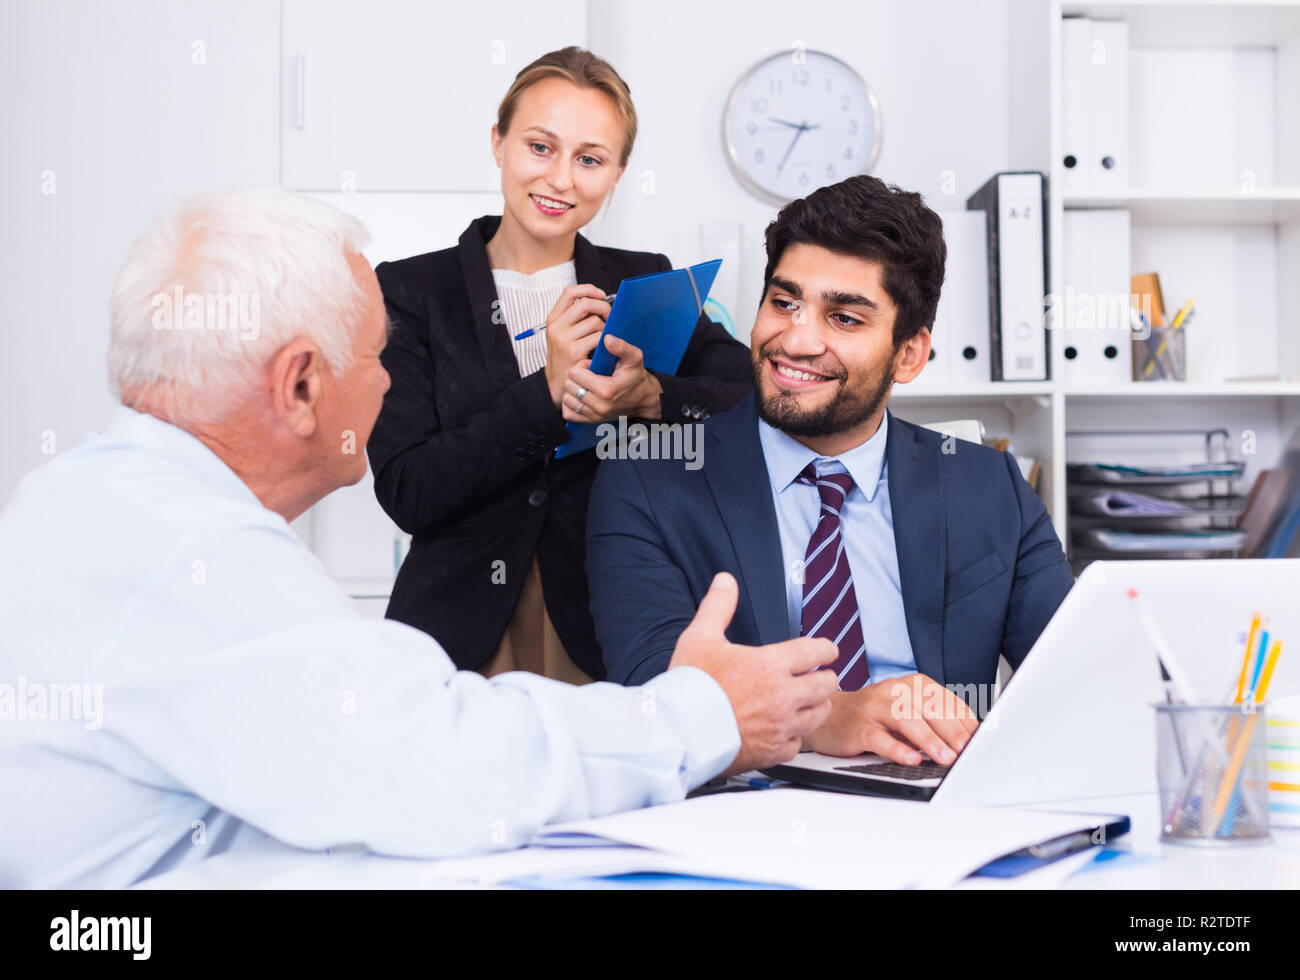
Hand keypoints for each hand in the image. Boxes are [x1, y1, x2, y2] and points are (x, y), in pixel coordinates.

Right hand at [542, 284, 610, 409]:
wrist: (557, 383)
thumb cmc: (565, 357)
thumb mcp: (562, 334)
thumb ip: (574, 318)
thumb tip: (599, 301)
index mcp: (553, 319)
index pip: (569, 292)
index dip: (588, 289)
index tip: (601, 294)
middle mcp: (556, 327)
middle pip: (586, 303)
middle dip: (603, 308)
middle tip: (609, 317)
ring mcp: (564, 339)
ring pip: (595, 322)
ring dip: (605, 329)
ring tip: (604, 338)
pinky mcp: (574, 351)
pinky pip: (599, 338)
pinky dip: (605, 342)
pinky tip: (602, 348)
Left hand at [561, 336, 662, 422]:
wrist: (643, 398)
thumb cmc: (636, 377)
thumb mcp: (634, 358)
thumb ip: (621, 347)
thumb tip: (607, 338)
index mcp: (606, 390)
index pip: (575, 373)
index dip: (581, 366)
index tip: (591, 366)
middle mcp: (599, 405)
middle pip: (568, 385)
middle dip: (576, 377)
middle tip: (588, 375)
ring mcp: (595, 415)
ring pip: (567, 399)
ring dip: (573, 390)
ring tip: (585, 385)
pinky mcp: (591, 422)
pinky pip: (568, 413)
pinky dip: (571, 404)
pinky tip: (581, 396)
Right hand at [669, 572, 838, 775]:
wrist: (678, 732)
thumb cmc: (689, 686)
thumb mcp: (700, 637)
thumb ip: (718, 606)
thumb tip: (725, 581)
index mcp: (770, 665)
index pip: (815, 652)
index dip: (826, 649)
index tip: (828, 650)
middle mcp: (782, 696)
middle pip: (826, 684)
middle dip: (826, 677)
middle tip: (821, 676)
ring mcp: (780, 726)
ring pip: (818, 715)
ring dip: (818, 705)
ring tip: (811, 701)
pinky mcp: (772, 751)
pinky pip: (798, 744)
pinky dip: (796, 736)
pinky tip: (787, 731)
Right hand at [804, 672, 979, 764]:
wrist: (830, 716)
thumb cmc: (876, 717)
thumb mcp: (910, 714)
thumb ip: (936, 724)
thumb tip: (969, 744)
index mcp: (913, 685)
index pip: (946, 702)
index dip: (965, 723)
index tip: (980, 743)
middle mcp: (894, 690)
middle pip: (928, 708)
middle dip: (951, 731)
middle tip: (967, 752)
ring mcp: (873, 706)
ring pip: (905, 718)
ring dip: (928, 739)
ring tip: (945, 758)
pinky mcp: (856, 725)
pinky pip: (878, 736)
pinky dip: (895, 748)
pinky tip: (910, 759)